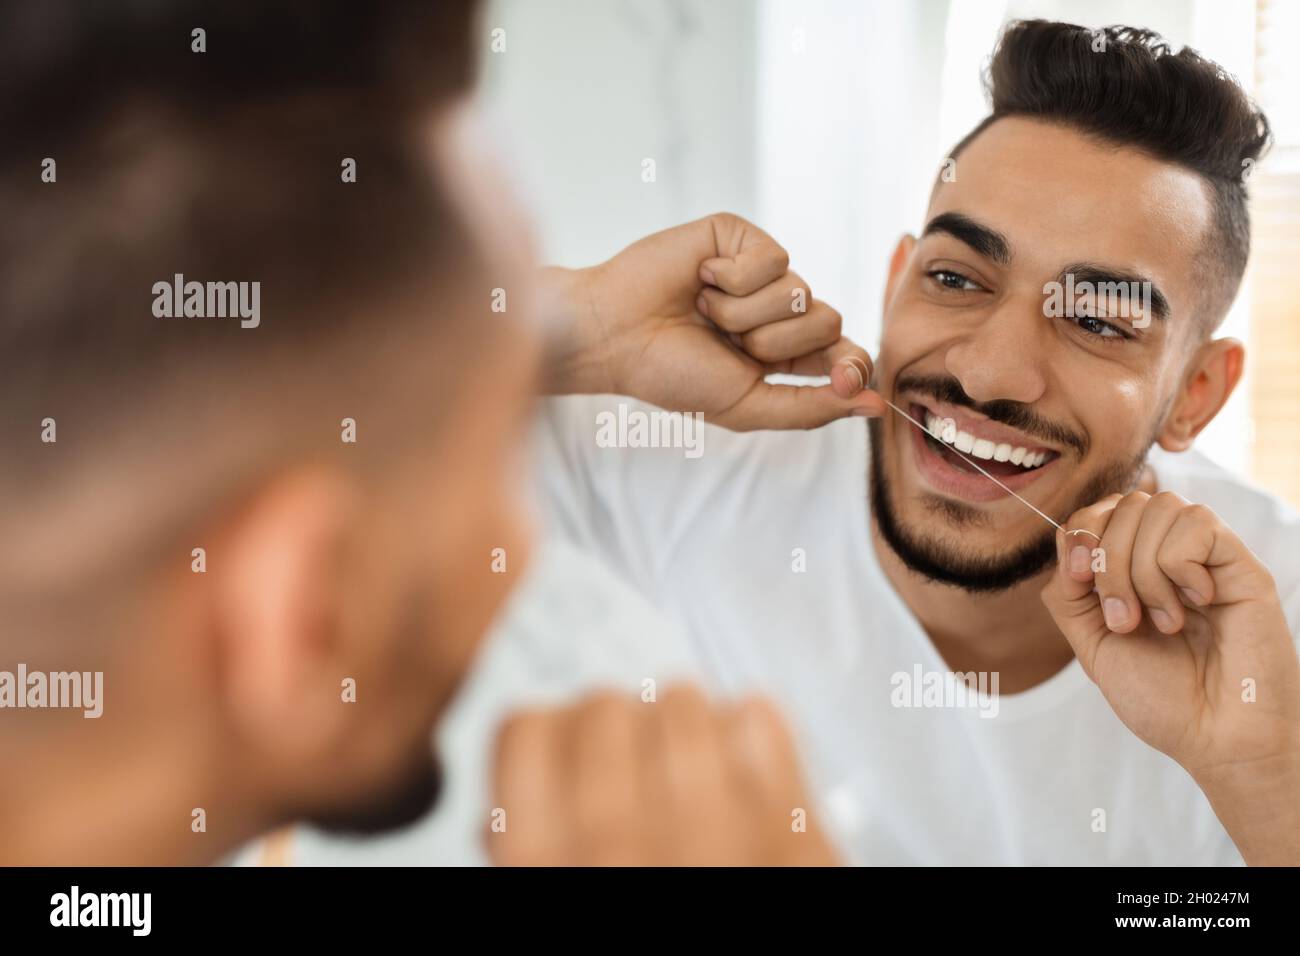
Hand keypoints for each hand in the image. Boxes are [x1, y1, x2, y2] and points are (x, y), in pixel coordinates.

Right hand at [487, 686, 840, 865]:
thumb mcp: (553, 908)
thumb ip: (528, 864)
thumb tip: (507, 811)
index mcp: (546, 869)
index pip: (526, 730)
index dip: (549, 738)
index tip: (567, 753)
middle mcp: (619, 846)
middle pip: (605, 706)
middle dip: (619, 732)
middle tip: (635, 768)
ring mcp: (716, 836)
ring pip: (684, 701)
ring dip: (686, 726)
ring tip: (694, 772)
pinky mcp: (796, 835)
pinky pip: (759, 719)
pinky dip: (752, 733)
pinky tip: (745, 775)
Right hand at [544, 212, 883, 429]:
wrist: (615, 334)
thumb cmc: (672, 374)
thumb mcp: (747, 406)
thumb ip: (813, 407)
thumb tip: (877, 406)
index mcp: (781, 355)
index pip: (844, 353)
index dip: (852, 364)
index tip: (846, 377)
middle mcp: (777, 311)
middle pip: (829, 322)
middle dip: (775, 342)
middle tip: (726, 341)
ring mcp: (760, 272)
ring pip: (802, 292)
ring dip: (745, 312)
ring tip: (704, 311)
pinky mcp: (742, 237)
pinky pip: (774, 258)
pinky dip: (733, 278)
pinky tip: (701, 278)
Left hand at [1041, 490, 1299, 862]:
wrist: (1215, 737)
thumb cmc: (1162, 698)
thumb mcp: (1093, 646)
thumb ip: (1069, 596)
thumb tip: (1065, 547)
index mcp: (1130, 570)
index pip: (1097, 512)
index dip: (1079, 533)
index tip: (1080, 578)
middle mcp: (1167, 556)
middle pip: (1123, 504)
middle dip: (1109, 559)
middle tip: (1125, 618)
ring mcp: (1205, 557)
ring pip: (1158, 507)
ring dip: (1144, 568)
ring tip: (1163, 621)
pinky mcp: (1240, 565)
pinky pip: (1197, 522)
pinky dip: (1180, 563)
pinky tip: (1195, 602)